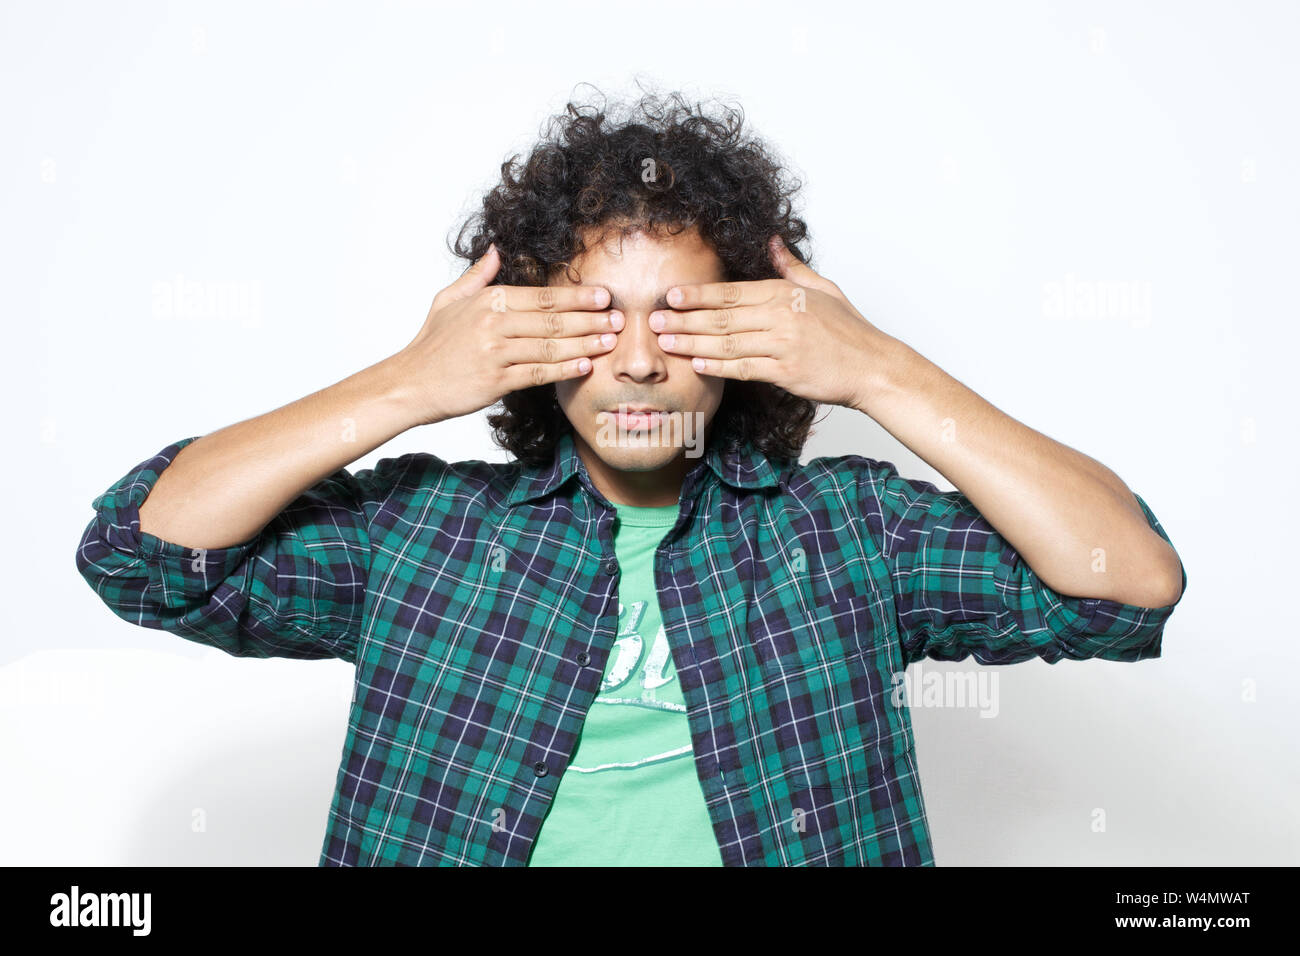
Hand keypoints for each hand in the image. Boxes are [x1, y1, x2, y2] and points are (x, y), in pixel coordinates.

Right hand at [393, 244, 621, 423]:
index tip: (603, 296)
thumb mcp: (448, 301)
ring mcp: (495, 353)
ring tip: (610, 341)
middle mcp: (493, 323)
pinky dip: (563, 369)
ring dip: (585, 343)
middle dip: (590, 318)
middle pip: (553, 320)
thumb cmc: (432, 345)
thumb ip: (476, 277)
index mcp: (488, 301)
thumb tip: (494, 251)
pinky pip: (538, 373)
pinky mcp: (495, 381)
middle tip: (619, 318)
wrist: (409, 383)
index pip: (542, 296)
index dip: (577, 296)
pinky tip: (584, 366)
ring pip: (550, 346)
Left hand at [649, 235, 891, 409]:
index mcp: (785, 293)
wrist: (873, 367)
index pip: (732, 292)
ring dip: (693, 342)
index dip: (698, 294)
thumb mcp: (823, 288)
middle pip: (722, 316)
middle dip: (684, 318)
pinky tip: (698, 364)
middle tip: (654, 320)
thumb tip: (772, 241)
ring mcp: (783, 345)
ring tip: (666, 342)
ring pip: (728, 342)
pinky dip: (719, 366)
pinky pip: (745, 369)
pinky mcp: (787, 372)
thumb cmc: (849, 330)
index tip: (671, 294)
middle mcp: (781, 316)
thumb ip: (791, 267)